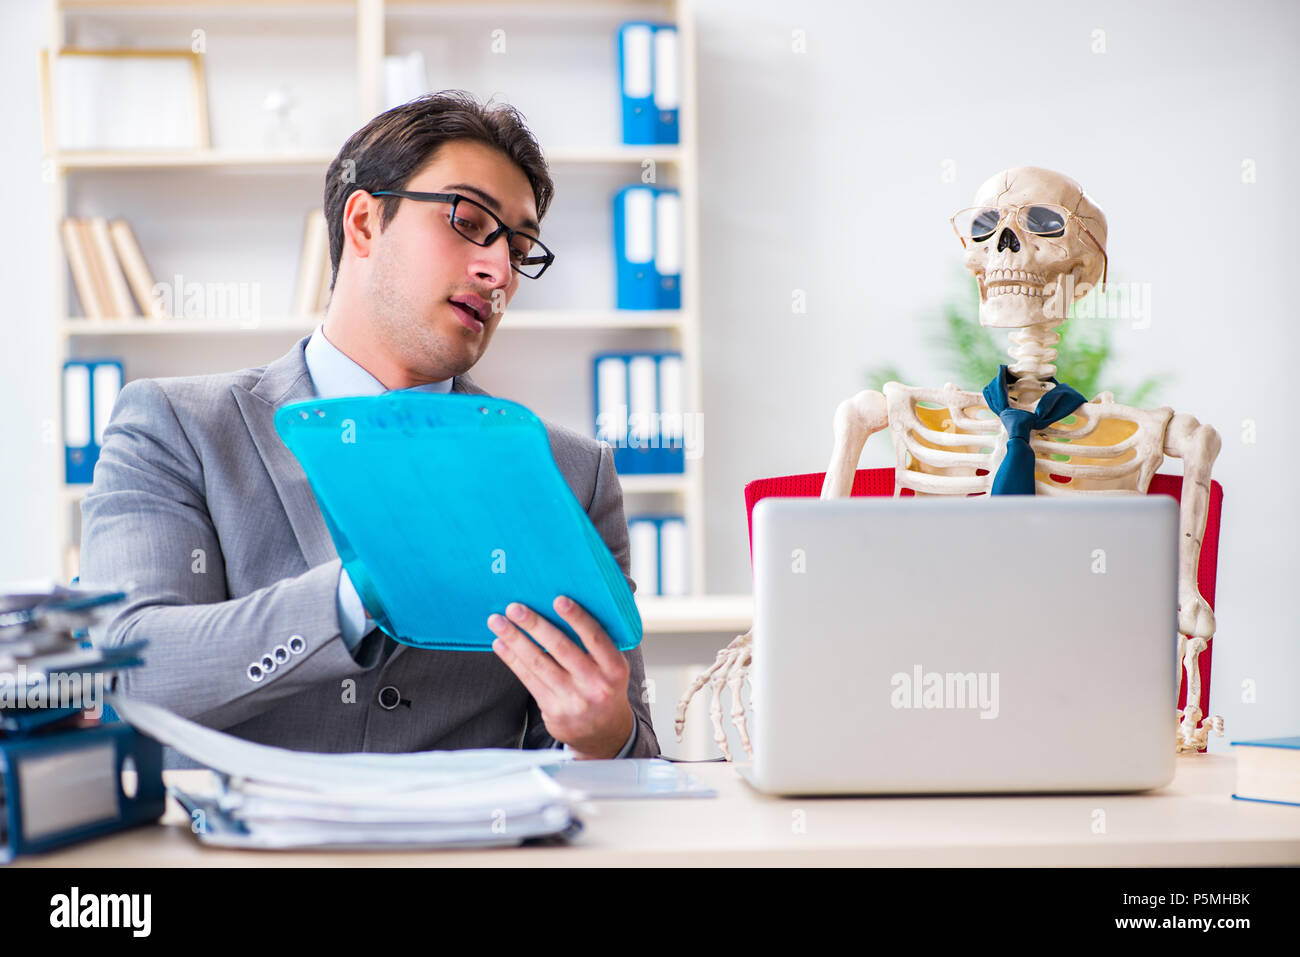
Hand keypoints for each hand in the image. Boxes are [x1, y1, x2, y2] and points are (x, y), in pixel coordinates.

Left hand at [487, 595, 633, 758]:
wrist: (604, 733)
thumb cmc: (605, 688)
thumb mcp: (613, 668)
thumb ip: (597, 644)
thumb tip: (562, 608)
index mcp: (615, 669)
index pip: (596, 639)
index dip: (577, 619)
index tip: (558, 600)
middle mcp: (595, 685)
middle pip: (561, 648)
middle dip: (535, 625)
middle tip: (515, 608)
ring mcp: (573, 700)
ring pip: (539, 663)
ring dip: (515, 639)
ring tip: (498, 622)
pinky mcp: (553, 711)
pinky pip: (528, 679)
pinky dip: (512, 659)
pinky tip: (501, 644)